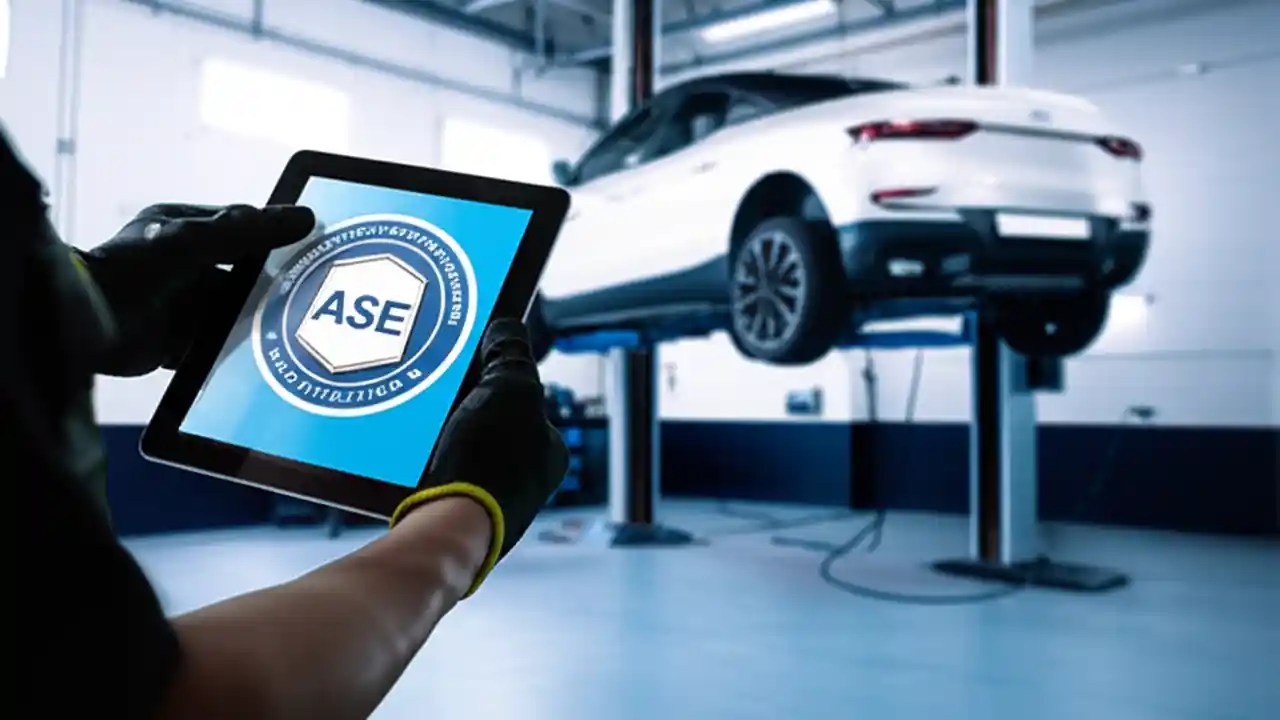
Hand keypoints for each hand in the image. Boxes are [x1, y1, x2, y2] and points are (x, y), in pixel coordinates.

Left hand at [80, 203, 314, 375]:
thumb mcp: (193, 241)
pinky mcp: (172, 340)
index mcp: (181, 229)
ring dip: (253, 321)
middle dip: (268, 286)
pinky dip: (233, 349)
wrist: (82, 328)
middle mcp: (180, 264)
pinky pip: (215, 343)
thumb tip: (304, 216)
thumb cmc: (131, 272)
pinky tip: (259, 356)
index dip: (272, 237)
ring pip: (230, 310)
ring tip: (290, 330)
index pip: (239, 228)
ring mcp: (176, 303)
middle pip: (239, 274)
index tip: (307, 248)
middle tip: (306, 294)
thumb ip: (246, 230)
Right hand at [390, 318, 567, 596]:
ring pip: (460, 449)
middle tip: (433, 385)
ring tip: (413, 411)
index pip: (524, 401)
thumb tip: (508, 326)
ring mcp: (490, 501)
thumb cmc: (493, 459)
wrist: (451, 527)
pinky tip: (402, 447)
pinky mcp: (453, 516)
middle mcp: (525, 480)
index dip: (495, 377)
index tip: (466, 365)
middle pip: (489, 424)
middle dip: (462, 405)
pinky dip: (421, 458)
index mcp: (549, 452)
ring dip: (439, 432)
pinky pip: (435, 474)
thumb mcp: (512, 387)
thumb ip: (511, 354)